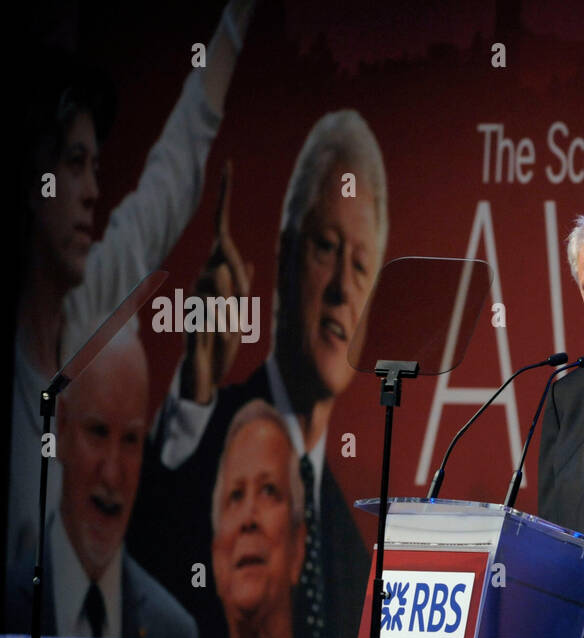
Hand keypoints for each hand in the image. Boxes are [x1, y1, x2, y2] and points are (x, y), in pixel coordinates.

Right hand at [180, 160, 253, 403]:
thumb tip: (244, 258)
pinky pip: (214, 310)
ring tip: (229, 330)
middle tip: (241, 308)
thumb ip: (238, 286)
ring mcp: (194, 297)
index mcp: (215, 275)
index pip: (220, 232)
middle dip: (242, 282)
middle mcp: (201, 279)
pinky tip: (215, 336)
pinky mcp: (191, 320)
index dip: (224, 198)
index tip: (228, 165)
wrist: (202, 376)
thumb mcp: (238, 312)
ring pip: (225, 286)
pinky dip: (222, 324)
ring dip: (236, 312)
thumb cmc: (220, 343)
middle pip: (230, 259)